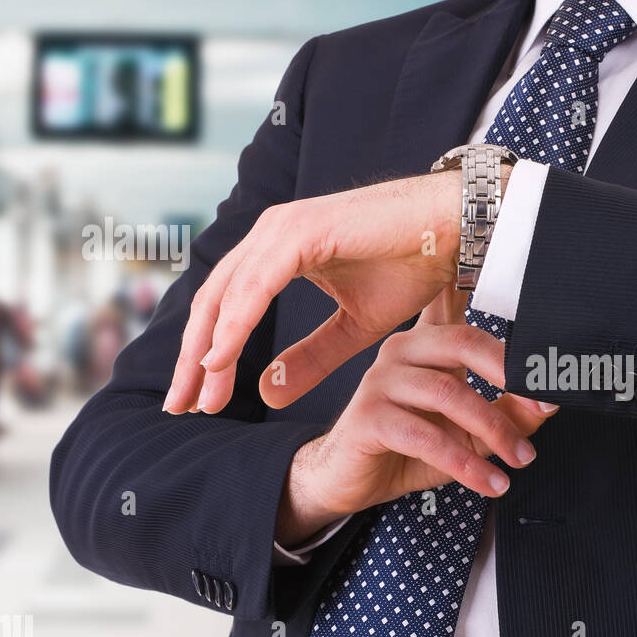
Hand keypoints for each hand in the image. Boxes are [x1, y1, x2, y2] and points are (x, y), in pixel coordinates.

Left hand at [164, 168, 478, 414]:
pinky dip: (234, 325)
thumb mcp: (354, 329)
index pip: (227, 309)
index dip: (208, 358)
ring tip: (200, 394)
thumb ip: (310, 358)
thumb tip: (266, 393)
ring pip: (227, 296)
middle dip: (194, 360)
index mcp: (278, 251)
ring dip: (208, 350)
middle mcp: (271, 235)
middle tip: (182, 407)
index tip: (199, 402)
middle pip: (213, 304)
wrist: (455, 228)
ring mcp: (282, 229)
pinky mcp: (300, 231)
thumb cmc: (413, 265)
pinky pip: (255, 286)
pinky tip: (220, 360)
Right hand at [273, 288, 556, 545]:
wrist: (351, 481)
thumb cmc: (409, 449)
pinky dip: (463, 462)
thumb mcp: (470, 434)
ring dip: (493, 429)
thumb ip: (507, 413)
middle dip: (510, 374)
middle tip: (545, 405)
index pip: (467, 314)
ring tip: (519, 459)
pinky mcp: (367, 416)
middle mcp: (402, 350)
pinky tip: (488, 482)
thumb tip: (549, 401)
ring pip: (447, 392)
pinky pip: (424, 436)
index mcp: (429, 343)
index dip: (508, 325)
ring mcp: (380, 380)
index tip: (545, 352)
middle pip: (463, 342)